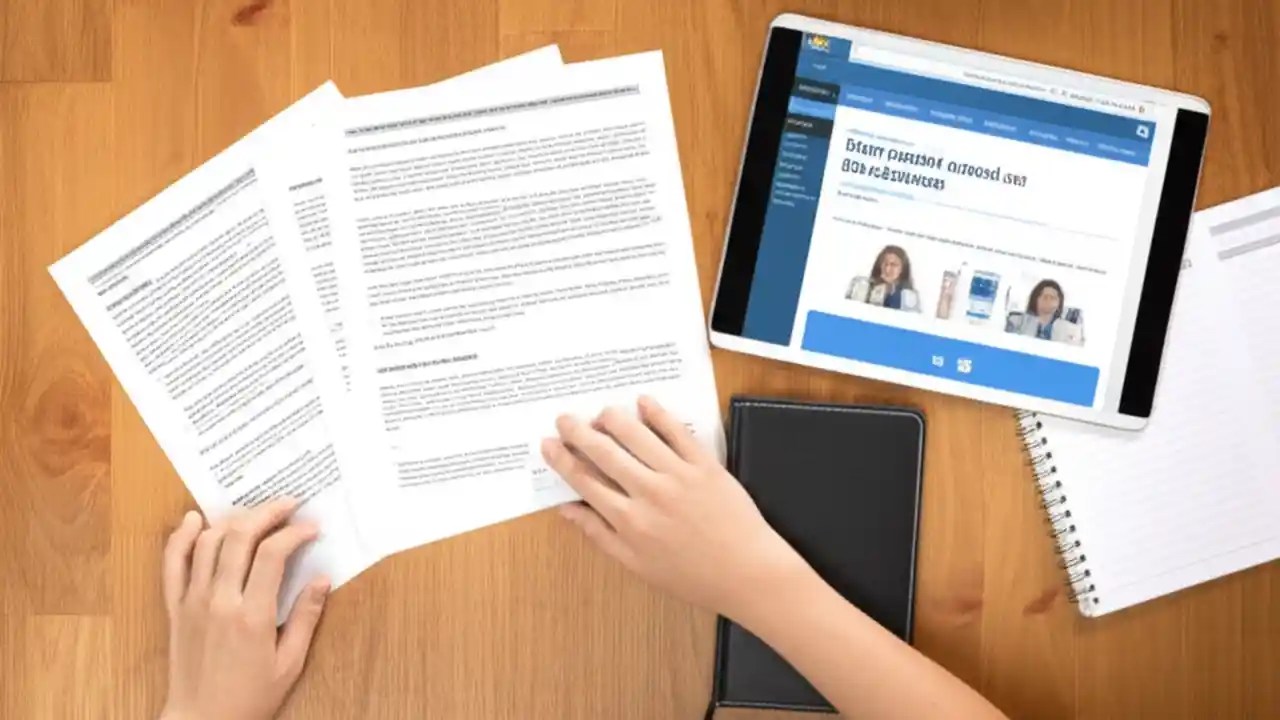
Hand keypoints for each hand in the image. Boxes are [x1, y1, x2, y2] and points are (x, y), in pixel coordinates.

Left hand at [161, 498, 329, 719]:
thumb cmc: (250, 697)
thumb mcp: (289, 663)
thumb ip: (306, 617)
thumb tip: (322, 579)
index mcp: (251, 615)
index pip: (273, 554)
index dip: (295, 533)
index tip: (312, 528)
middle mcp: (219, 601)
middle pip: (240, 537)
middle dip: (267, 513)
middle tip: (288, 505)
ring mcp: (192, 601)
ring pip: (208, 542)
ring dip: (232, 519)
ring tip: (255, 514)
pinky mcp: (175, 607)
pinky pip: (172, 563)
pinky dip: (181, 536)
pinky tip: (195, 520)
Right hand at [541, 397, 810, 621]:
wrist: (747, 572)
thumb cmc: (691, 576)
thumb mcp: (637, 565)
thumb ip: (599, 534)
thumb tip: (567, 510)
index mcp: (629, 521)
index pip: (585, 481)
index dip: (562, 460)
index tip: (548, 444)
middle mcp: (649, 493)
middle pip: (604, 452)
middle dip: (578, 432)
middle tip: (564, 418)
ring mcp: (678, 475)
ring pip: (636, 435)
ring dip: (613, 418)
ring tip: (601, 411)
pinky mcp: (705, 465)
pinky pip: (676, 431)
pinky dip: (657, 413)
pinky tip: (643, 402)